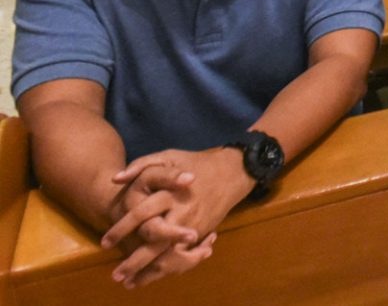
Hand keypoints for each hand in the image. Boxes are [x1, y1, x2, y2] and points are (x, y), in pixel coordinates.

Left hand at [104, 147, 253, 286]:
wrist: (232, 171)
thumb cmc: (194, 162)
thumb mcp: (167, 156)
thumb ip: (140, 165)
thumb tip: (114, 180)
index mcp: (170, 193)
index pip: (141, 215)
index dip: (121, 229)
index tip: (105, 243)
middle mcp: (182, 212)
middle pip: (155, 243)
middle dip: (134, 261)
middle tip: (116, 275)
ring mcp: (193, 225)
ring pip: (170, 255)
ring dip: (149, 271)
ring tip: (130, 282)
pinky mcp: (202, 233)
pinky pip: (183, 256)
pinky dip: (168, 267)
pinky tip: (151, 275)